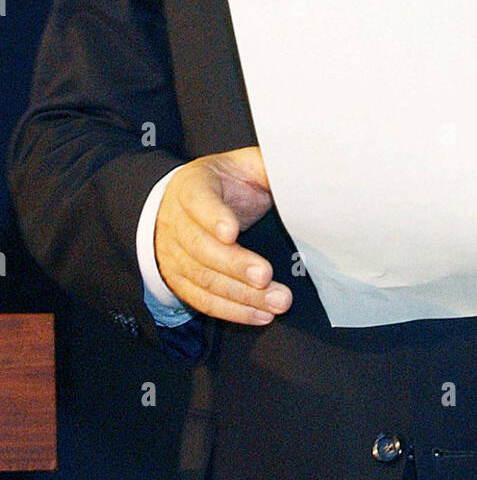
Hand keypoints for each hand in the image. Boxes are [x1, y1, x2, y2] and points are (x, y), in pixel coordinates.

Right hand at [155, 145, 292, 324]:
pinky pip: (203, 300)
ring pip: (204, 278)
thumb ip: (267, 167)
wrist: (184, 204)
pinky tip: (260, 315)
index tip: (232, 231)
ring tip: (276, 301)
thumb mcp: (243, 165)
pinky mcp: (180, 280)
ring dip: (242, 295)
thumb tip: (300, 174)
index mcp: (191, 186)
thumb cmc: (223, 184)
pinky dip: (233, 311)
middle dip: (235, 265)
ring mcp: (174, 254)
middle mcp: (176, 222)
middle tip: (266, 276)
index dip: (213, 216)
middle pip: (200, 247)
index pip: (198, 200)